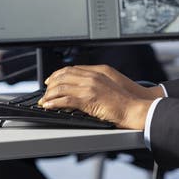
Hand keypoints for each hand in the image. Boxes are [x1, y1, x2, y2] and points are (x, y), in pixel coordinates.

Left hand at [40, 64, 159, 128]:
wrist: (134, 109)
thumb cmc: (125, 100)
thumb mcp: (110, 85)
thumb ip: (96, 82)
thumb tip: (83, 87)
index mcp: (97, 71)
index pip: (72, 69)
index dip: (58, 74)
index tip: (51, 80)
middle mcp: (92, 77)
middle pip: (64, 76)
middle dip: (51, 84)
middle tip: (44, 91)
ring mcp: (90, 87)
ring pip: (62, 87)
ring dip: (49, 95)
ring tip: (43, 101)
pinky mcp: (88, 100)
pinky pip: (66, 100)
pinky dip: (54, 103)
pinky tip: (48, 106)